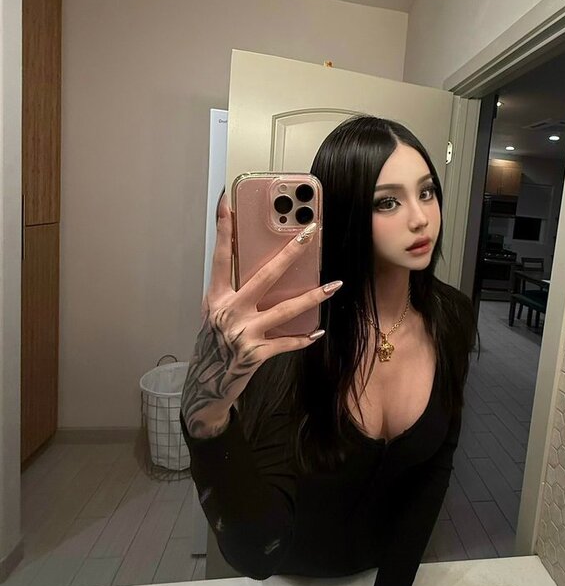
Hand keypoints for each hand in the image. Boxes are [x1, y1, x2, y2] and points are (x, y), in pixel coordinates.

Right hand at [181, 194, 342, 437]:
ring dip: (314, 297)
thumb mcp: (217, 313)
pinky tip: (318, 332)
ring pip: (285, 310)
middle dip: (290, 253)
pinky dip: (303, 338)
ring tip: (335, 285)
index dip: (224, 229)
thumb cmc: (215, 342)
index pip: (221, 257)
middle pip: (265, 276)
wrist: (208, 383)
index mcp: (216, 297)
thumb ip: (234, 292)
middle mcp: (229, 312)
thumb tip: (265, 269)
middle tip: (310, 234)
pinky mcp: (256, 354)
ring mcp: (243, 333)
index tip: (227, 201)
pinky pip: (287, 342)